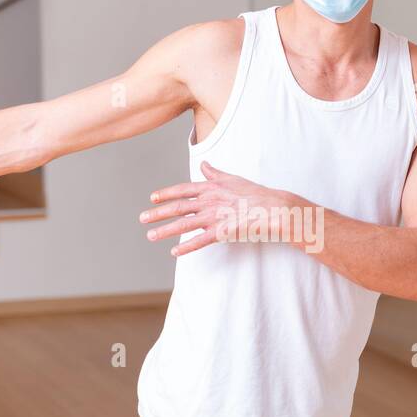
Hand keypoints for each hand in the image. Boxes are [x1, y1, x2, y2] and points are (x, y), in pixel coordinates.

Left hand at [140, 161, 298, 256]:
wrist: (274, 209)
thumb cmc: (256, 194)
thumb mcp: (233, 179)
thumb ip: (215, 173)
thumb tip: (204, 164)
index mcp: (211, 187)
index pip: (183, 190)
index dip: (166, 194)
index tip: (152, 198)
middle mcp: (209, 201)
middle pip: (178, 207)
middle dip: (157, 213)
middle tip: (142, 218)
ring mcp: (214, 217)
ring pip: (183, 225)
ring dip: (164, 231)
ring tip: (150, 236)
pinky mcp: (222, 232)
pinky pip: (199, 241)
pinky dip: (185, 247)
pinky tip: (174, 252)